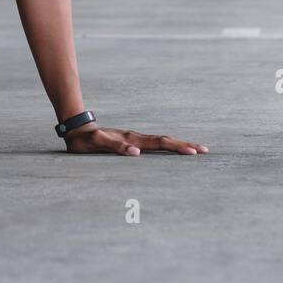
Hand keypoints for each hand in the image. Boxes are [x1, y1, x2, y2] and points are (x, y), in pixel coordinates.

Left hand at [62, 126, 207, 156]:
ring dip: (178, 145)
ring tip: (194, 150)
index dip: (176, 148)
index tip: (193, 153)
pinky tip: (171, 150)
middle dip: (185, 145)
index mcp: (132, 139)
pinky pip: (153, 144)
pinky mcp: (131, 142)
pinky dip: (167, 147)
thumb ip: (115, 147)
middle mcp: (136, 138)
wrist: (77, 128)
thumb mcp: (97, 143)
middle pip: (166, 141)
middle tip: (205, 151)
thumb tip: (137, 153)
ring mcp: (135, 139)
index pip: (160, 143)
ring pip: (161, 141)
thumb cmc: (85, 140)